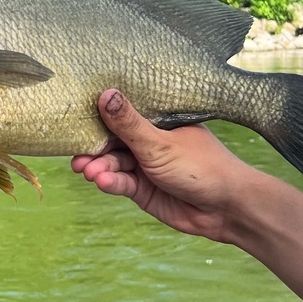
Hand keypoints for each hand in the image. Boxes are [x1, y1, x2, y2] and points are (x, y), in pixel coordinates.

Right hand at [71, 89, 260, 243]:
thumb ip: (129, 124)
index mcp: (159, 121)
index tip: (76, 118)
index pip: (123, 113)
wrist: (226, 208)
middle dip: (94, 148)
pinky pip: (122, 183)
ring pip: (114, 163)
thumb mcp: (160, 143)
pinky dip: (111, 182)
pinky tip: (102, 181)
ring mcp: (146, 166)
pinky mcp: (144, 190)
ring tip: (87, 171)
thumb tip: (105, 93)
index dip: (100, 116)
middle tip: (77, 156)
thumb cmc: (201, 166)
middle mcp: (150, 142)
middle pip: (113, 141)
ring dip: (100, 167)